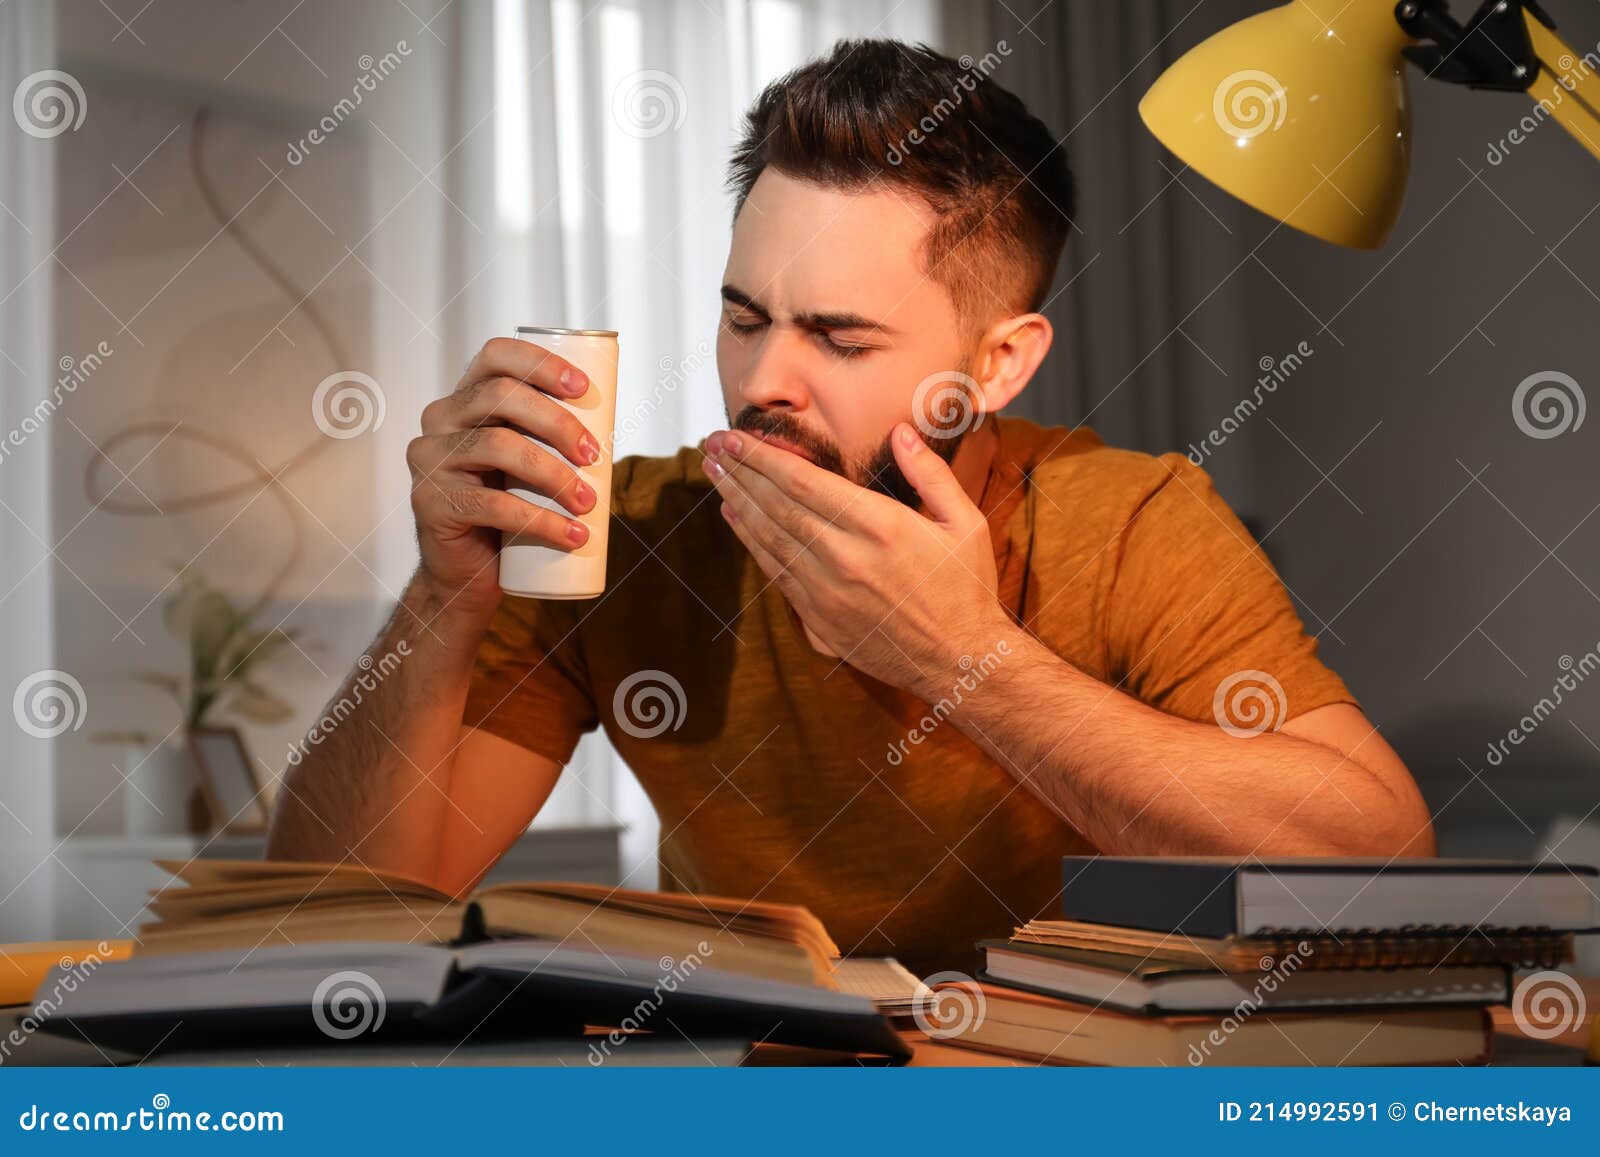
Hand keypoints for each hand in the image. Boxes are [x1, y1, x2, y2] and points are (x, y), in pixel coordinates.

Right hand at [407, 337, 601, 611]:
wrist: (467, 572)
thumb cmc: (504, 513)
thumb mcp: (525, 466)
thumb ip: (546, 439)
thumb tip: (611, 421)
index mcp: (464, 400)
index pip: (496, 357)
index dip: (540, 363)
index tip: (583, 388)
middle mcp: (439, 420)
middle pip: (500, 396)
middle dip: (557, 422)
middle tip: (595, 455)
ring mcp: (429, 460)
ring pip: (498, 445)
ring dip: (555, 474)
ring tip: (587, 502)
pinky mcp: (430, 503)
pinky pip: (493, 505)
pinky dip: (542, 521)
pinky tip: (572, 535)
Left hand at [701, 423, 1006, 695]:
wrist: (960, 662)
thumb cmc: (966, 590)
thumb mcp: (965, 524)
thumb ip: (930, 475)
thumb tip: (900, 432)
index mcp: (879, 527)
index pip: (803, 482)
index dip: (762, 457)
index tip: (734, 436)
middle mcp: (844, 558)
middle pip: (776, 507)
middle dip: (739, 472)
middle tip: (711, 446)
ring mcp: (826, 593)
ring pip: (769, 539)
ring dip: (736, 502)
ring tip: (714, 473)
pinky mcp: (819, 621)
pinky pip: (776, 574)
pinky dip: (751, 543)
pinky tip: (735, 519)